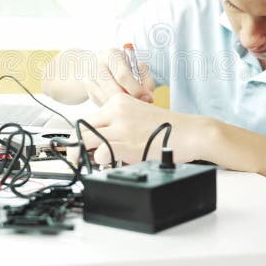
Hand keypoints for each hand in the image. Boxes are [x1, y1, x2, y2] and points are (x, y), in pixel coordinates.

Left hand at [68, 94, 201, 165]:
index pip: (87, 118)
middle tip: (75, 158)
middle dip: (74, 146)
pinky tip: (108, 163)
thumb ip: (117, 122)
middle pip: (82, 129)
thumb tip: (99, 142)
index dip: (79, 134)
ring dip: (83, 155)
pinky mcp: (128, 144)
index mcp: (118, 102)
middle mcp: (117, 111)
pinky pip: (102, 152)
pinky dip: (101, 160)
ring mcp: (121, 128)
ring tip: (85, 164)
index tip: (77, 146)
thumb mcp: (137, 114)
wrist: (190, 132)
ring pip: (87, 140)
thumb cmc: (167, 127)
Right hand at [83, 48, 155, 105]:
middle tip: (140, 103)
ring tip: (132, 103)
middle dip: (130, 100)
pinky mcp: (88, 91)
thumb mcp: (134, 64)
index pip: (123, 76)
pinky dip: (114, 107)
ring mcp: (89, 78)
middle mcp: (97, 65)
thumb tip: (148, 96)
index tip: (146, 96)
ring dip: (123, 105)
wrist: (93, 63)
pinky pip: (103, 104)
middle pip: (114, 91)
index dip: (136, 89)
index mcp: (111, 54)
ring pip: (108, 100)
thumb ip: (144, 76)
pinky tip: (120, 102)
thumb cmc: (119, 64)